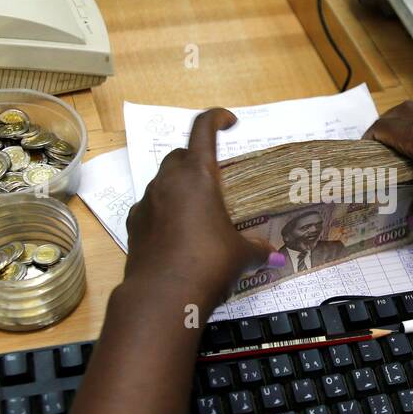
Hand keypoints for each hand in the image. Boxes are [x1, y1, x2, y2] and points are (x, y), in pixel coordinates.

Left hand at [125, 108, 272, 305]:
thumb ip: (258, 249)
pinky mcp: (133, 223)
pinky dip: (163, 211)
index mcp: (198, 175)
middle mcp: (169, 181)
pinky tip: (176, 232)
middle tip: (215, 179)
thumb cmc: (209, 263)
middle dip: (197, 159)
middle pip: (180, 155)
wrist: (163, 295)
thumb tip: (279, 258)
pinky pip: (150, 207)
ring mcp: (147, 201)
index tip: (229, 122)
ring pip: (163, 181)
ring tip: (198, 211)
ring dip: (180, 187)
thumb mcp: (241, 255)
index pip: (203, 129)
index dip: (216, 118)